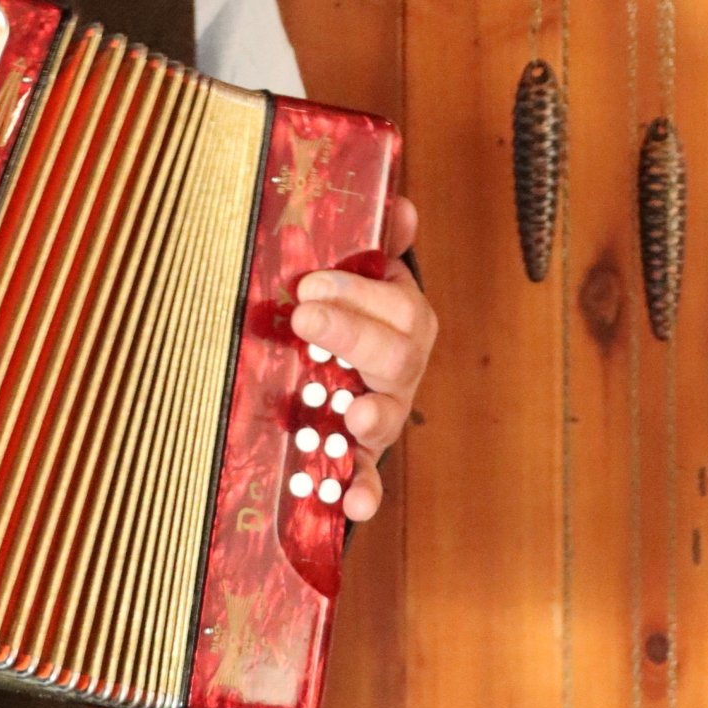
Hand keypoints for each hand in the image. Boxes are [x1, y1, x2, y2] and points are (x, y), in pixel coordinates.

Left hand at [292, 194, 435, 523]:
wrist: (346, 374)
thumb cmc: (353, 317)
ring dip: (373, 417)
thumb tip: (401, 203)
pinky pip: (368, 477)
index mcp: (403, 321)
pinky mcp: (360, 458)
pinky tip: (350, 504)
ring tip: (352, 415)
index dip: (357, 292)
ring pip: (388, 416)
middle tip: (304, 317)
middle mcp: (399, 371)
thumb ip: (379, 245)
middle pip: (394, 356)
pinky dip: (364, 493)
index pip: (398, 305)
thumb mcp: (363, 277)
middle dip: (352, 334)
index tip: (310, 279)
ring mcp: (383, 416)